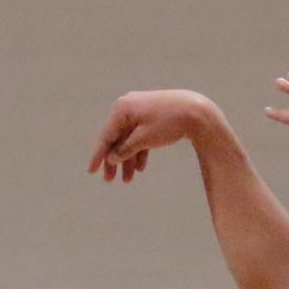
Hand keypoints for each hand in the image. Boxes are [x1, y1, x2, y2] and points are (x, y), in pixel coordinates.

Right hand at [86, 89, 220, 182]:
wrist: (197, 111)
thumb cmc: (169, 123)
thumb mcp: (144, 139)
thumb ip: (126, 149)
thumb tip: (111, 157)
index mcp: (122, 109)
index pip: (106, 136)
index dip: (98, 155)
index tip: (91, 171)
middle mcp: (127, 108)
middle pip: (116, 138)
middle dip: (113, 161)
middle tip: (109, 180)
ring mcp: (139, 111)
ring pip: (128, 139)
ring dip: (127, 160)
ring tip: (127, 180)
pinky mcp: (150, 117)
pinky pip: (140, 136)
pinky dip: (139, 152)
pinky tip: (140, 168)